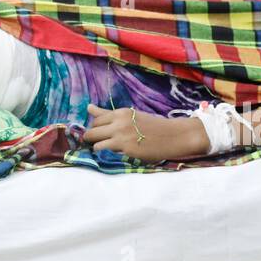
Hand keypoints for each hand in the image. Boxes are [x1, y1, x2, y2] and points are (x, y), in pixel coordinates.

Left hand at [82, 104, 208, 162]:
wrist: (172, 136)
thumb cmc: (153, 126)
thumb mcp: (131, 116)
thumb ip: (109, 114)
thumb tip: (88, 107)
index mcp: (121, 112)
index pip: (96, 118)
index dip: (96, 127)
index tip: (100, 132)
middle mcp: (119, 121)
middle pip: (92, 130)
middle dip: (91, 137)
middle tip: (99, 142)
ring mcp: (121, 134)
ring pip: (94, 140)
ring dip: (97, 145)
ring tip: (107, 148)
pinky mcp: (125, 147)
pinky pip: (104, 149)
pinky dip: (105, 152)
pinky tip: (115, 152)